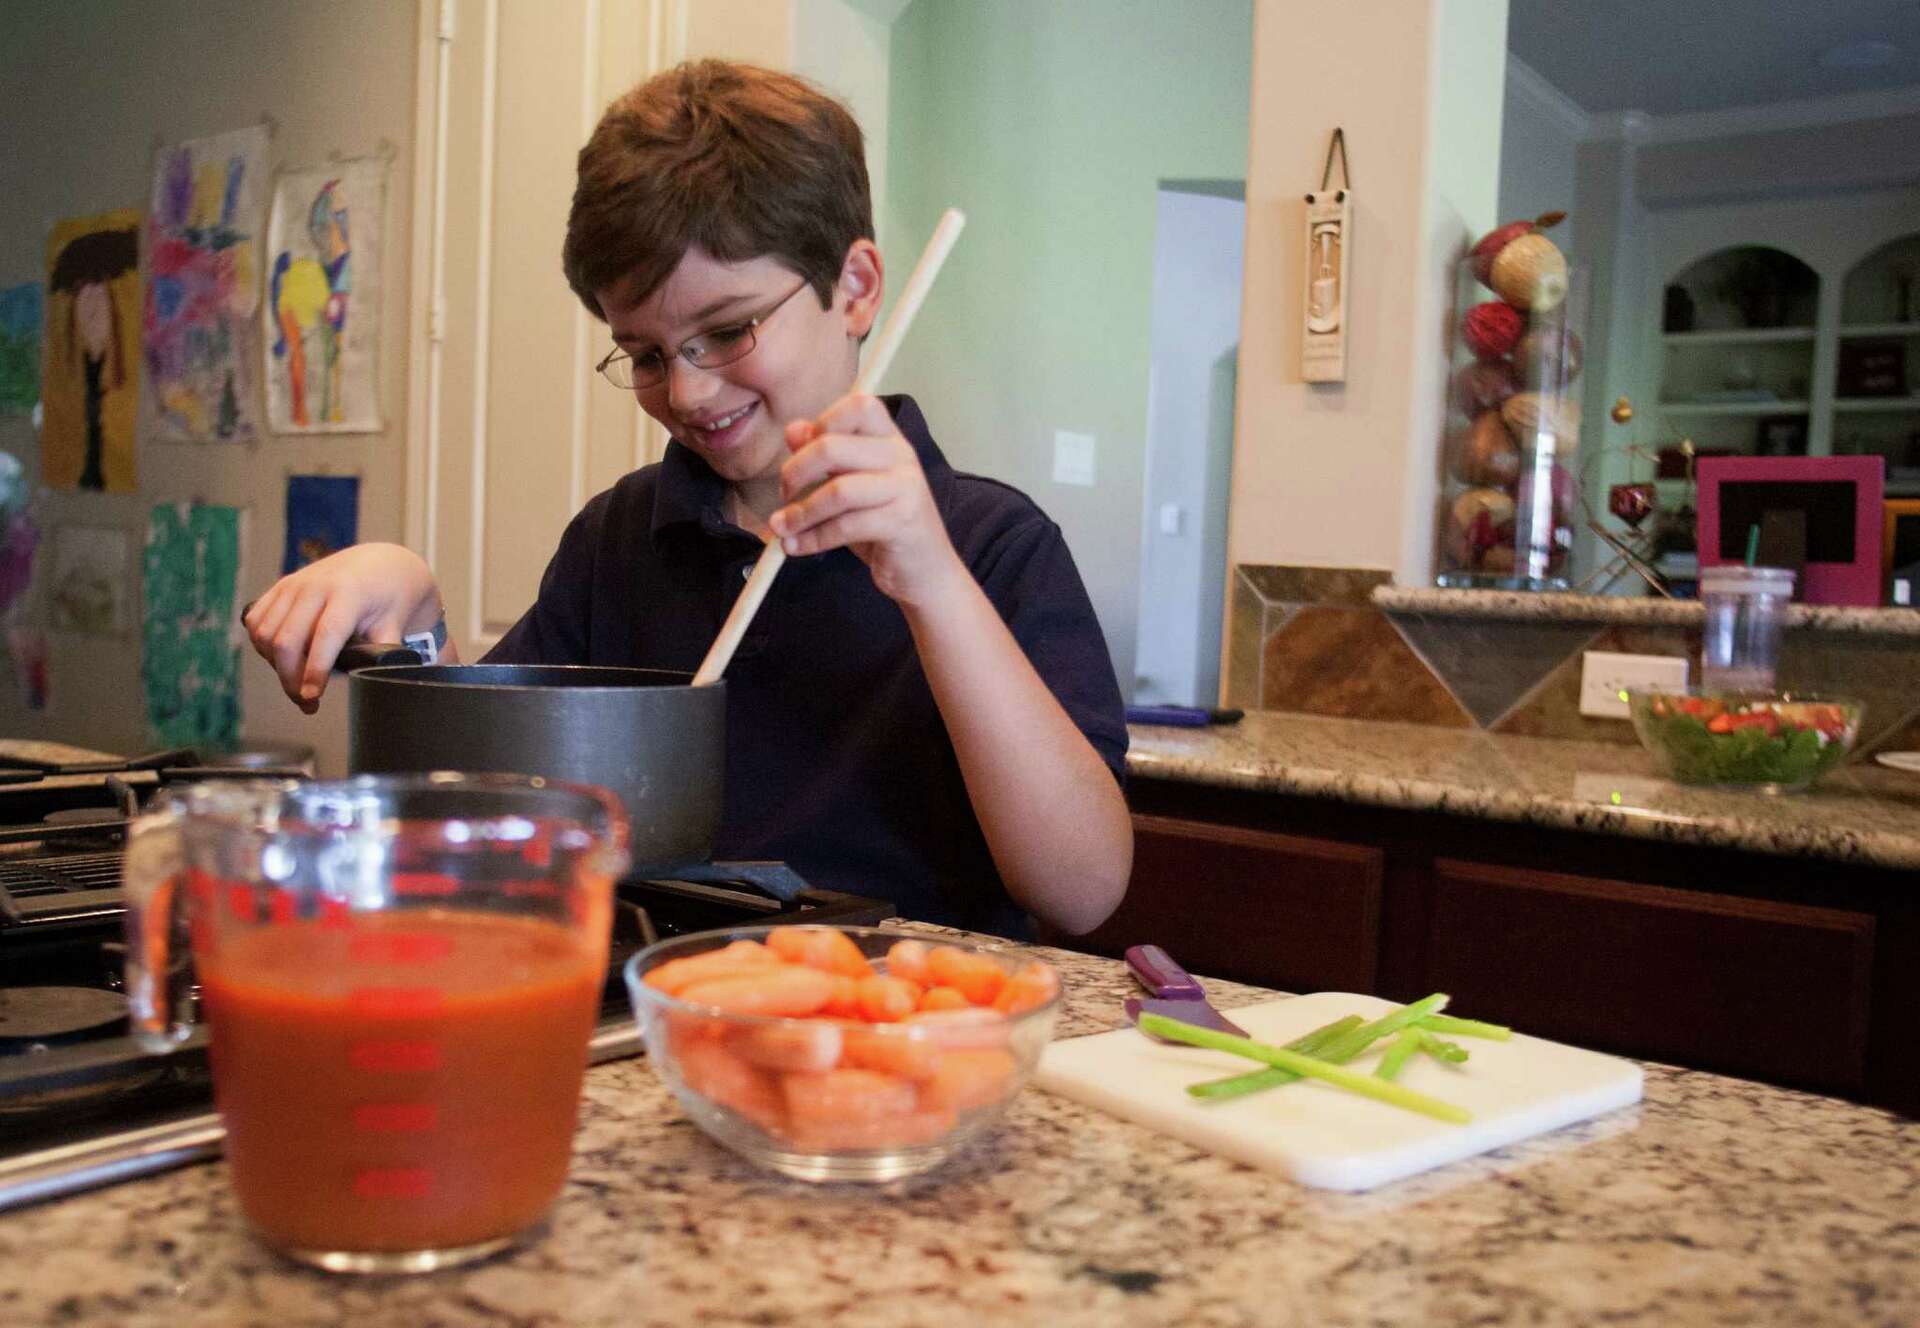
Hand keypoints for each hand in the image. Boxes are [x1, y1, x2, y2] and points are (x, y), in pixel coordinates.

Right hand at [243, 543, 441, 712]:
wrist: (377, 564)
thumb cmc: (388, 598)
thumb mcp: (394, 625)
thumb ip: (382, 654)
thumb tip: (371, 683)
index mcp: (349, 593)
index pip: (325, 635)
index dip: (315, 670)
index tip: (312, 698)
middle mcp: (315, 585)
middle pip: (287, 640)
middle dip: (291, 680)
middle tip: (307, 703)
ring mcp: (293, 584)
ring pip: (265, 634)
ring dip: (276, 666)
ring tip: (298, 680)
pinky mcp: (279, 587)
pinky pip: (256, 622)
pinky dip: (263, 646)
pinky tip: (284, 658)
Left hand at [771, 393, 966, 605]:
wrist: (925, 572)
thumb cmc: (884, 528)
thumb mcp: (851, 486)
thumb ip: (826, 457)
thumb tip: (794, 430)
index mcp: (890, 439)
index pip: (858, 405)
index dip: (823, 422)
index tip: (802, 452)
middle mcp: (901, 456)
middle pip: (833, 447)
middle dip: (795, 472)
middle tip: (783, 494)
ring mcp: (905, 488)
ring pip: (837, 490)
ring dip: (800, 512)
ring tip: (781, 528)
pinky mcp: (902, 522)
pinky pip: (846, 526)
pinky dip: (813, 538)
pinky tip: (796, 546)